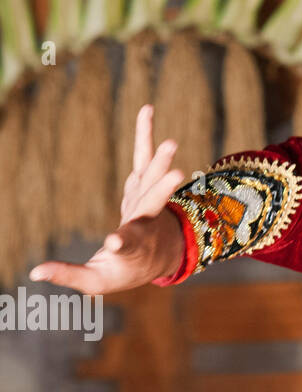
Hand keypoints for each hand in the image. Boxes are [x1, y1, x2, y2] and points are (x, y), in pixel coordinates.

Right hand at [29, 104, 186, 293]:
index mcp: (131, 247)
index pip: (125, 245)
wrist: (158, 256)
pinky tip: (146, 110)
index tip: (114, 242)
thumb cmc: (123, 271)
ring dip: (160, 159)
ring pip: (152, 177)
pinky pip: (143, 157)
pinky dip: (144, 134)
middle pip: (152, 204)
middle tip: (176, 172)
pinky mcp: (141, 186)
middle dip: (161, 188)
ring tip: (171, 141)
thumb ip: (68, 275)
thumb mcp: (97, 281)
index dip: (118, 243)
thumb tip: (34, 272)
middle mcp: (144, 221)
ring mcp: (144, 201)